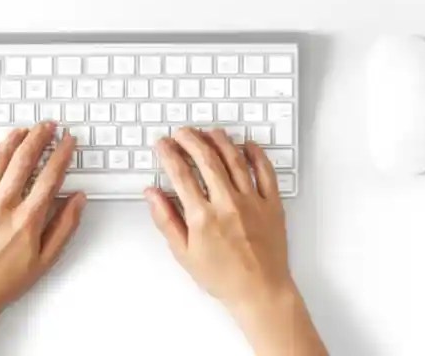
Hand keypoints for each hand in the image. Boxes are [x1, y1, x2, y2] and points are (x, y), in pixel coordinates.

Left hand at [0, 122, 86, 355]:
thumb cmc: (2, 282)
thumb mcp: (44, 260)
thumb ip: (64, 227)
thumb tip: (78, 199)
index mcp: (27, 220)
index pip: (50, 176)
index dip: (62, 154)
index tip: (68, 141)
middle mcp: (2, 207)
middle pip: (24, 160)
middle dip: (39, 137)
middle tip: (47, 126)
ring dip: (12, 140)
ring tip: (22, 130)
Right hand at [146, 127, 326, 355]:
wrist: (260, 291)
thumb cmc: (223, 277)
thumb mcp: (184, 253)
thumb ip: (166, 219)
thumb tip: (152, 194)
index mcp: (203, 217)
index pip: (181, 174)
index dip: (169, 154)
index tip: (163, 144)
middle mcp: (227, 204)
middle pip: (206, 159)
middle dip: (190, 140)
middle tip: (182, 132)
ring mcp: (252, 201)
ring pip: (234, 159)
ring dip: (219, 140)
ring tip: (209, 132)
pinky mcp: (272, 204)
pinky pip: (265, 171)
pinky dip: (256, 154)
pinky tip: (247, 145)